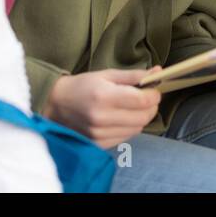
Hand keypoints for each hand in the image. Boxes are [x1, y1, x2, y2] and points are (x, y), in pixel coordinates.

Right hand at [45, 67, 161, 148]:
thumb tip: (159, 73)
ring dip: (142, 118)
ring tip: (133, 108)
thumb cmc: (83, 86)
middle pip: (143, 117)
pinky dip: (130, 127)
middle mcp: (102, 118)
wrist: (56, 105)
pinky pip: (126, 137)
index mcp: (104, 96)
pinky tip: (123, 118)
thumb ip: (134, 76)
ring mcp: (99, 134)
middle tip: (147, 98)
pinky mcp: (98, 144)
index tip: (154, 90)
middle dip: (151, 107)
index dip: (154, 95)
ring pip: (137, 129)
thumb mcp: (108, 75)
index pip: (142, 101)